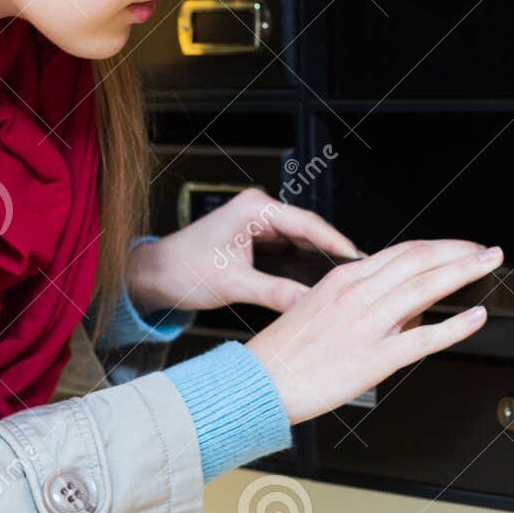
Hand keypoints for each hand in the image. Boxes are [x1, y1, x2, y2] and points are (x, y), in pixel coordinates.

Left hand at [126, 186, 363, 314]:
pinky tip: (317, 280)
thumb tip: (309, 304)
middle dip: (332, 251)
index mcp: (253, 208)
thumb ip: (275, 293)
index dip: (336, 242)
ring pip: (300, 240)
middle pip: (308, 230)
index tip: (359, 258)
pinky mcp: (255, 238)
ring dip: (319, 258)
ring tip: (343, 279)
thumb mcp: (233, 284)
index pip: (307, 222)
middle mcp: (257, 210)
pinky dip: (303, 263)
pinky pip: (289, 249)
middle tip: (359, 274)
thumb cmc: (181, 269)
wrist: (154, 276)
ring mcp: (257, 223)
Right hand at [244, 239, 499, 424]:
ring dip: (464, 271)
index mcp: (343, 279)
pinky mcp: (374, 358)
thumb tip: (400, 307)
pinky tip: (475, 318)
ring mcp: (368, 324)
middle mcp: (358, 294)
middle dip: (459, 251)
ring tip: (488, 264)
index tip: (461, 246)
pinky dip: (455, 326)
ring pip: (426, 287)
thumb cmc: (285, 351)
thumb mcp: (319, 307)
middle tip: (486, 249)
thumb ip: (360, 301)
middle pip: (419, 260)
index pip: (402, 252)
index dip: (439, 246)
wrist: (261, 381)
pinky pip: (424, 339)